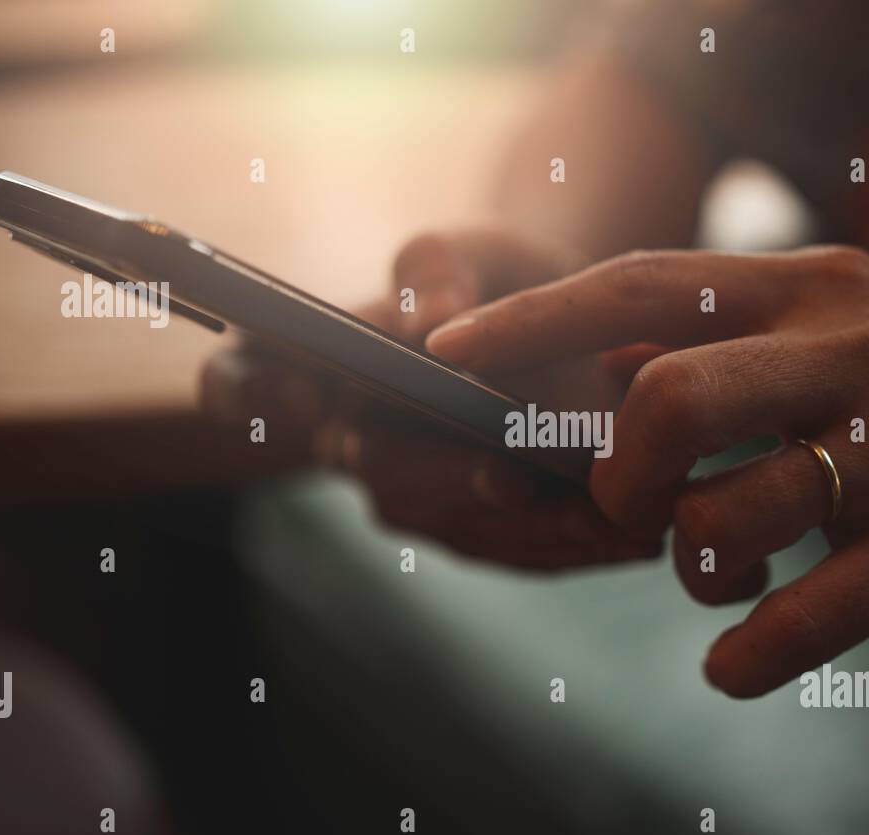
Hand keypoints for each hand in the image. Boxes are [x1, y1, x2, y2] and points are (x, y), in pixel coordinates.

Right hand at [200, 228, 661, 568]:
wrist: (566, 326)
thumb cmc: (500, 279)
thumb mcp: (475, 249)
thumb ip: (440, 263)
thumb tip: (427, 319)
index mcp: (325, 368)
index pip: (242, 379)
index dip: (253, 387)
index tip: (306, 384)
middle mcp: (359, 446)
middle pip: (377, 473)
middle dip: (442, 474)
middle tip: (505, 473)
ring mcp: (419, 500)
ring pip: (455, 525)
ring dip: (525, 525)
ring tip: (598, 513)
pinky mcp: (480, 536)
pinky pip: (513, 551)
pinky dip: (568, 543)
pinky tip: (626, 530)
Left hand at [427, 246, 868, 694]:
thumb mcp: (862, 316)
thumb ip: (742, 342)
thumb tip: (609, 382)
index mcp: (816, 285)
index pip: (640, 286)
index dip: (530, 320)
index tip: (446, 354)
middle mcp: (852, 351)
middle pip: (661, 403)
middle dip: (612, 477)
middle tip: (628, 513)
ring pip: (720, 519)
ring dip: (683, 568)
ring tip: (711, 574)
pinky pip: (801, 620)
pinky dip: (743, 657)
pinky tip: (739, 662)